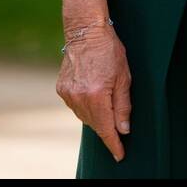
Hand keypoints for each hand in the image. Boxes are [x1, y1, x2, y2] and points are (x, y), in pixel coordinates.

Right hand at [56, 23, 131, 161]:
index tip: (119, 155)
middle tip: (118, 124)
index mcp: (97, 95)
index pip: (105, 128)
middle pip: (95, 124)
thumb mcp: (124, 77)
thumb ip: (123, 105)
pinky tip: (93, 93)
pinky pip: (76, 106)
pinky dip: (86, 106)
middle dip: (107, 127)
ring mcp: (68, 94)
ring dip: (96, 116)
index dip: (113, 143)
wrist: (86, 32)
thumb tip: (123, 129)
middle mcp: (79, 97)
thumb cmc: (110, 51)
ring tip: (106, 100)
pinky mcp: (61, 89)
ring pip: (84, 117)